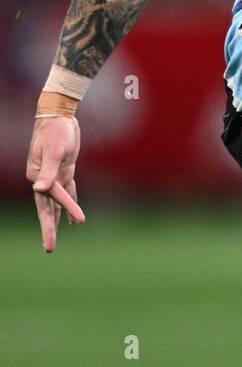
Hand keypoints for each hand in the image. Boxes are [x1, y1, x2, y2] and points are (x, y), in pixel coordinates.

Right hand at [26, 116, 85, 252]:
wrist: (59, 116)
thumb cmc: (56, 132)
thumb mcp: (54, 151)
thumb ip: (48, 172)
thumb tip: (39, 189)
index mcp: (36, 175)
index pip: (53, 196)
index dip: (67, 208)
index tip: (80, 221)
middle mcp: (42, 178)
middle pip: (45, 208)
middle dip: (48, 229)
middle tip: (49, 250)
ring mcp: (53, 176)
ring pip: (55, 204)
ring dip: (57, 220)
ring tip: (54, 241)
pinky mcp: (63, 172)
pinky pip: (66, 193)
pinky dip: (69, 206)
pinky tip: (72, 220)